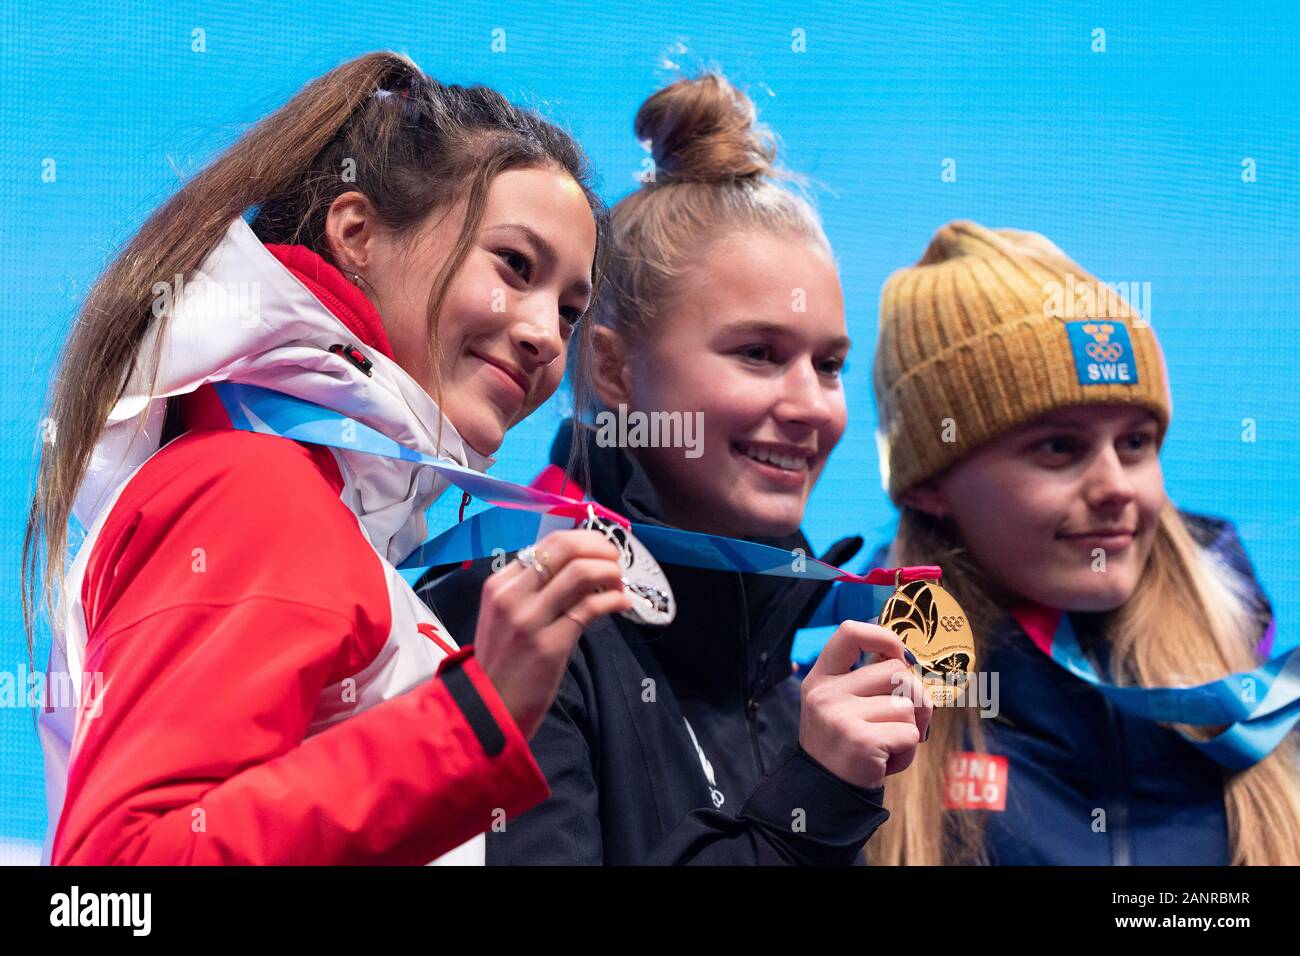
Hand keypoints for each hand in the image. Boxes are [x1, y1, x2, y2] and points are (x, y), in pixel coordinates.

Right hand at [473, 529, 631, 739]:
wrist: (488, 709)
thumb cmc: (503, 662)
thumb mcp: (505, 616)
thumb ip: (533, 590)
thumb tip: (579, 566)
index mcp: (500, 584)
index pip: (551, 542)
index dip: (586, 541)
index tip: (602, 551)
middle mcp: (512, 595)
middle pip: (567, 548)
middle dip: (601, 548)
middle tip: (615, 561)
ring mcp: (529, 619)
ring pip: (581, 572)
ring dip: (611, 572)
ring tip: (619, 585)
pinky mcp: (550, 644)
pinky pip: (591, 607)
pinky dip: (614, 599)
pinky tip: (621, 604)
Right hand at [798, 621, 932, 789]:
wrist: (826, 794)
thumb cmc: (845, 746)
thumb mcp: (842, 706)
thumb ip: (867, 681)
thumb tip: (909, 662)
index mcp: (820, 679)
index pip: (850, 633)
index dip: (882, 636)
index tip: (898, 654)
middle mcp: (826, 694)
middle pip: (896, 671)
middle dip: (912, 697)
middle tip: (899, 722)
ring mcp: (841, 717)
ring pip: (908, 706)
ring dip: (909, 730)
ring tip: (886, 746)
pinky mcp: (862, 741)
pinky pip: (910, 734)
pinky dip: (908, 752)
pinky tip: (885, 761)